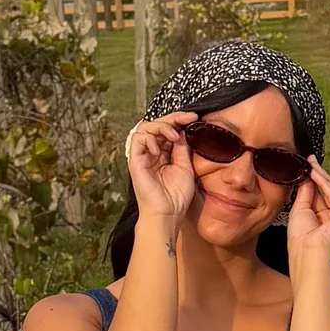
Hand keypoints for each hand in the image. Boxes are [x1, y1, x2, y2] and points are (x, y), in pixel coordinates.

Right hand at [124, 113, 197, 243]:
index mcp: (165, 154)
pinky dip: (149, 137)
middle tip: (187, 118)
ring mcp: (143, 156)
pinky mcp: (135, 160)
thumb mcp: (186, 166)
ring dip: (161, 126)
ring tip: (173, 135)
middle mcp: (153, 153)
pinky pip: (137, 139)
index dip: (180, 120)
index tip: (194, 118)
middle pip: (157, 124)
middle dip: (173, 118)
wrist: (168, 212)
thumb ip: (182, 148)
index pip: (169, 129)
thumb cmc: (176, 196)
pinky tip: (159, 147)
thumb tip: (183, 130)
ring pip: (146, 127)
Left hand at [284, 155, 329, 276]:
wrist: (306, 254)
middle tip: (310, 161)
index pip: (323, 195)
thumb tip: (308, 176)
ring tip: (311, 165)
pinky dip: (325, 183)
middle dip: (320, 175)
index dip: (316, 180)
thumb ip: (306, 193)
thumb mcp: (300, 210)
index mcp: (327, 219)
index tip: (308, 166)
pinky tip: (315, 174)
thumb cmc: (300, 241)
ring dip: (322, 176)